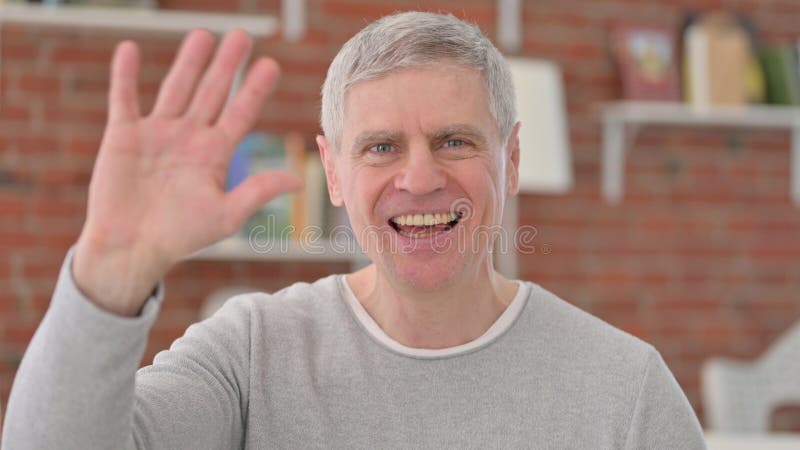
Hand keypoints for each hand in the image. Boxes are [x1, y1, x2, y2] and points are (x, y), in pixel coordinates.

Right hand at [73, 30, 301, 315]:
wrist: (131, 249)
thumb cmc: (180, 237)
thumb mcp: (226, 214)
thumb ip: (258, 191)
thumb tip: (299, 180)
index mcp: (214, 154)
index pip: (240, 113)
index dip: (255, 89)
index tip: (271, 65)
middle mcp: (189, 138)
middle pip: (212, 93)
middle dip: (227, 65)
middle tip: (242, 36)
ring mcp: (157, 134)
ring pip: (175, 88)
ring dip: (188, 62)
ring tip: (203, 34)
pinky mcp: (124, 136)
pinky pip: (124, 99)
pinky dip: (125, 75)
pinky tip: (129, 49)